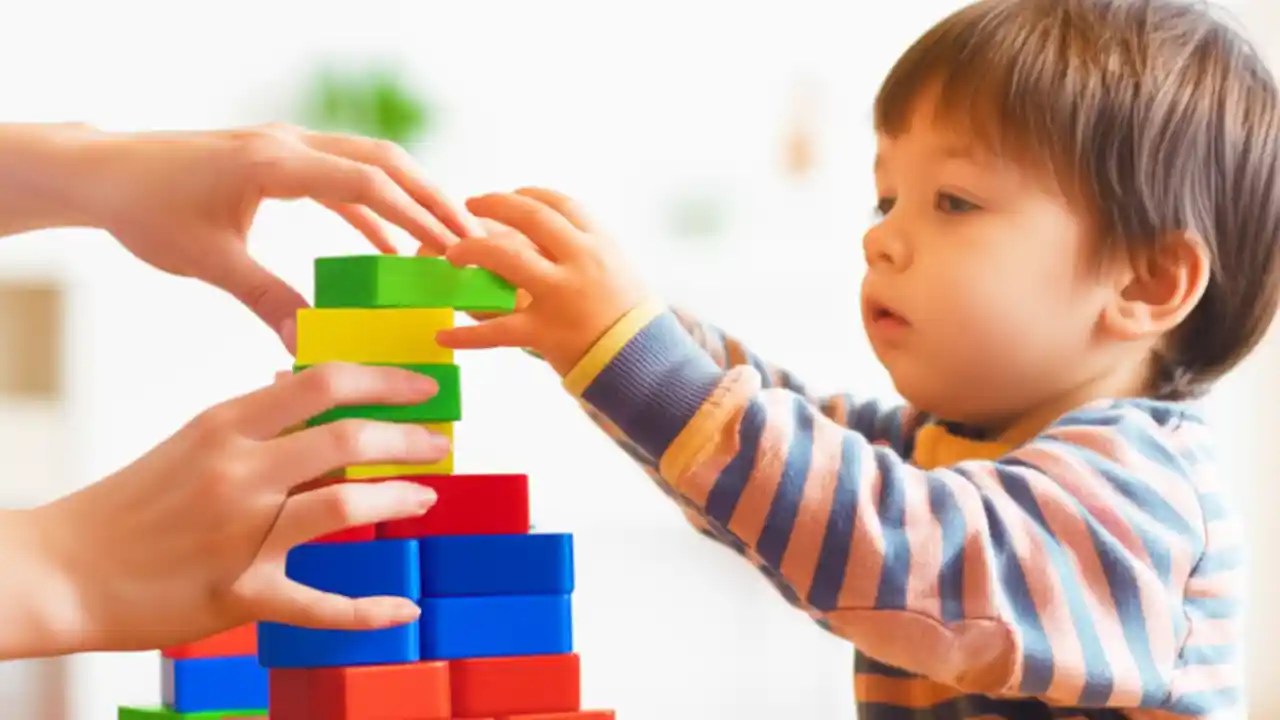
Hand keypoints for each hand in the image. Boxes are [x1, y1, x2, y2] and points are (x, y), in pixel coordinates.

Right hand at [10, 363, 450, 655]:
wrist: (67, 569)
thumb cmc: (135, 501)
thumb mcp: (194, 440)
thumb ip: (257, 420)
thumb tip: (305, 387)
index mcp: (226, 426)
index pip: (323, 383)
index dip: (386, 382)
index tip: (422, 389)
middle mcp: (239, 474)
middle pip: (349, 440)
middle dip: (409, 440)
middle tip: (437, 444)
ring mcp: (242, 536)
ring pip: (346, 508)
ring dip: (400, 499)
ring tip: (425, 496)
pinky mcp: (242, 594)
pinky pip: (322, 605)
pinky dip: (371, 611)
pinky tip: (404, 608)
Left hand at [73, 123, 481, 350]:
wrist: (103, 171)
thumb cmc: (147, 209)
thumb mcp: (208, 260)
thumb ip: (265, 297)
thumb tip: (310, 343)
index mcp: (275, 163)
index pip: (367, 182)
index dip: (416, 214)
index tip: (454, 246)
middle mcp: (288, 144)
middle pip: (384, 160)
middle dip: (433, 198)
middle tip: (473, 236)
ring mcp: (286, 147)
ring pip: (368, 164)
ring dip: (409, 199)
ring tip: (447, 240)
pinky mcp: (279, 161)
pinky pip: (341, 180)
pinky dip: (371, 209)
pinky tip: (388, 245)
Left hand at [435, 188, 649, 375]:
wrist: (648, 366)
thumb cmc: (634, 321)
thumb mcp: (618, 273)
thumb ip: (586, 252)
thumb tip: (546, 240)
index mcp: (600, 244)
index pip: (559, 204)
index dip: (527, 196)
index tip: (508, 197)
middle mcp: (581, 261)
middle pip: (529, 217)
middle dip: (493, 205)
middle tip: (468, 206)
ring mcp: (561, 294)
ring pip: (504, 257)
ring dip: (471, 251)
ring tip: (451, 257)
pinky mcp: (545, 332)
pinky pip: (496, 330)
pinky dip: (467, 334)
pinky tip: (444, 334)